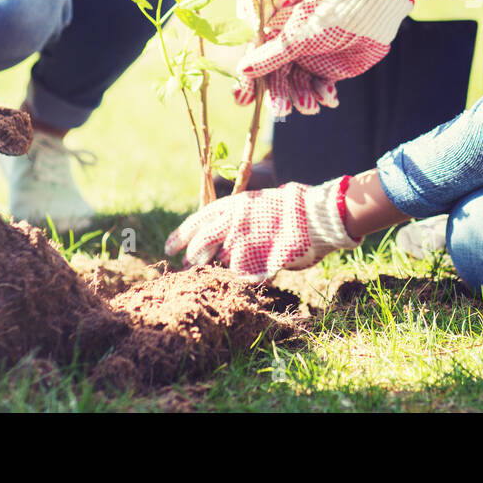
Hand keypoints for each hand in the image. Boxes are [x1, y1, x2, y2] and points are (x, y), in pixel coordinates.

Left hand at [164, 177, 359, 278]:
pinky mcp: (252, 262)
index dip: (180, 236)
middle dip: (191, 259)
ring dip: (214, 270)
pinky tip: (238, 280)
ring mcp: (241, 244)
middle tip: (186, 267)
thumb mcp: (256, 203)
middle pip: (200, 246)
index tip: (169, 248)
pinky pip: (237, 274)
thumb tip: (220, 231)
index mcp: (230, 206)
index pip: (196, 222)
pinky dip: (235, 278)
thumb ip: (236, 217)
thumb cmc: (289, 208)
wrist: (313, 216)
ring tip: (211, 276)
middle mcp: (230, 224)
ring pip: (217, 262)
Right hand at [234, 0, 412, 117]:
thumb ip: (270, 56)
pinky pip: (322, 88)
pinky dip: (324, 95)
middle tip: (281, 111)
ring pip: (299, 86)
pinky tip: (330, 99)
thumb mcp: (295, 38)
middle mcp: (293, 49)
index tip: (243, 100)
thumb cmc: (328, 18)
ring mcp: (312, 60)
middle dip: (279, 95)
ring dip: (303, 98)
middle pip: (279, 78)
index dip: (250, 81)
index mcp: (279, 36)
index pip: (258, 62)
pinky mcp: (331, 70)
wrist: (367, 16)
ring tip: (310, 106)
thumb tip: (241, 70)